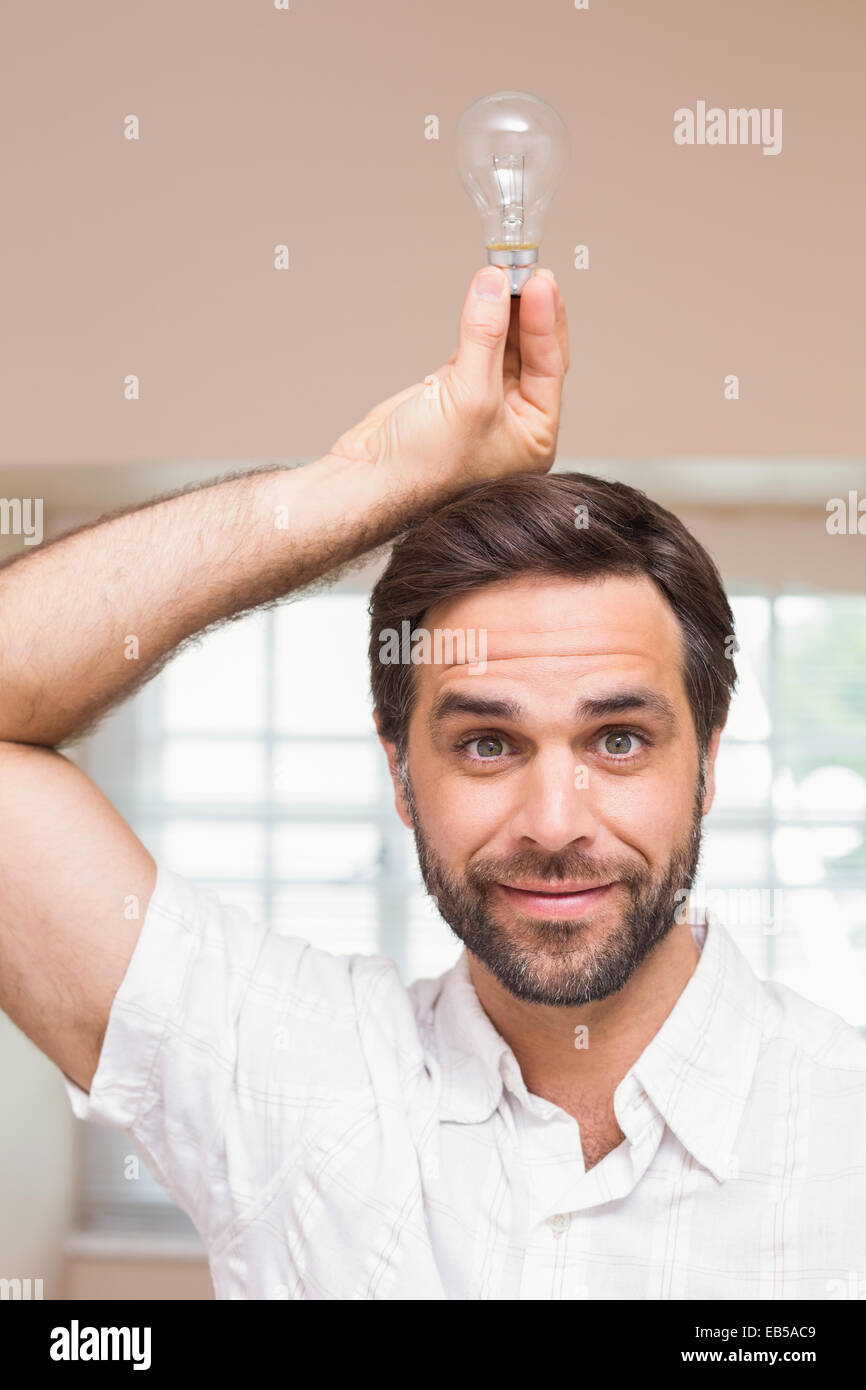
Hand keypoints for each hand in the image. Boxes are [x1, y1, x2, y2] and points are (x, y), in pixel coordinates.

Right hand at [327, 266, 568, 487]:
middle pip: (530, 352)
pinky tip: (482, 294)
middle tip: (523, 269)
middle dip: (527, 310)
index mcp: (534, 436)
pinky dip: (477, 320)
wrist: (369, 481)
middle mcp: (513, 421)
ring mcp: (482, 404)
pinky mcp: (451, 390)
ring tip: (504, 272)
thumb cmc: (424, 466)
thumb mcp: (469, 397)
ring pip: (501, 346)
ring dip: (502, 310)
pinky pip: (473, 345)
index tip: (538, 280)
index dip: (545, 321)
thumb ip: (485, 336)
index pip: (550, 366)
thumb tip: (495, 284)